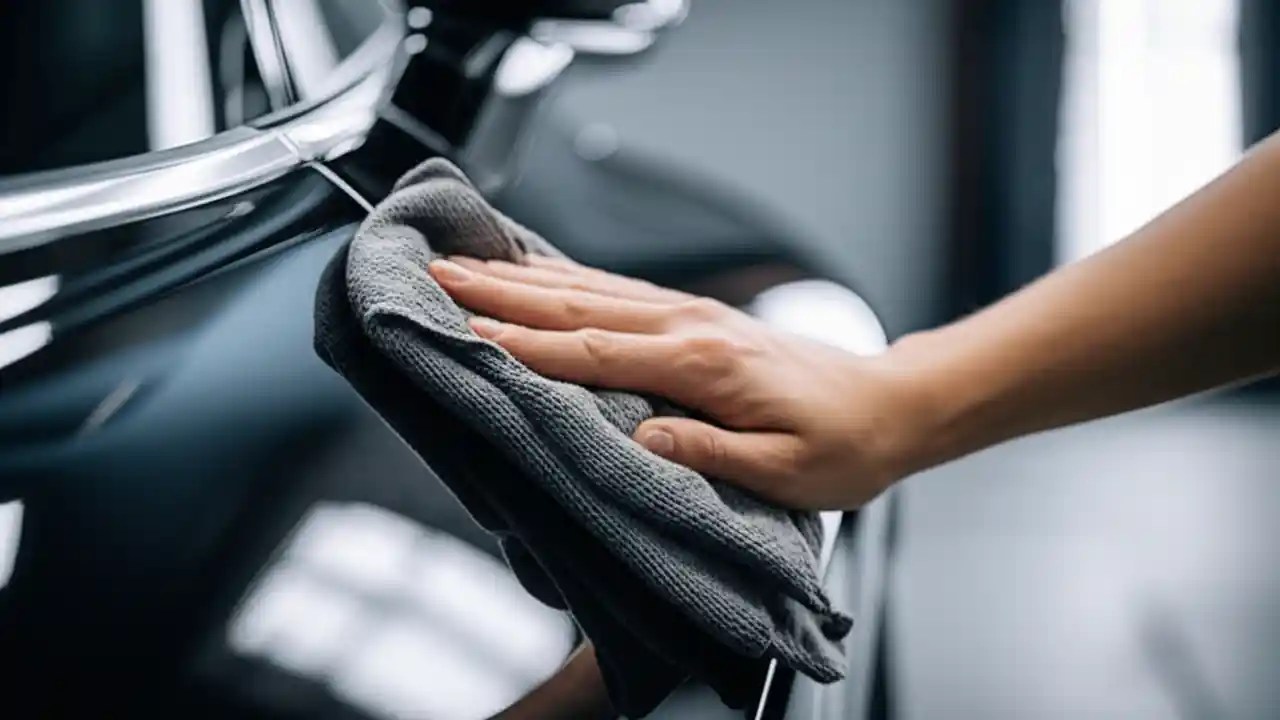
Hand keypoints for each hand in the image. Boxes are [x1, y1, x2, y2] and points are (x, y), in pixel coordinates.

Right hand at [428, 256, 933, 508]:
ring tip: (465, 263)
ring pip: (592, 287)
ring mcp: (691, 313)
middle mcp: (689, 326)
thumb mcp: (785, 471)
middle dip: (501, 291)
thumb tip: (639, 440)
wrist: (887, 404)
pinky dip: (569, 274)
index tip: (465, 331)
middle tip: (438, 274)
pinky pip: (618, 288)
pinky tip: (537, 270)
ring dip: (523, 276)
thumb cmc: (839, 446)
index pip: (595, 350)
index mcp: (703, 365)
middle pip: (578, 303)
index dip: (526, 343)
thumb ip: (710, 453)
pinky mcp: (694, 316)